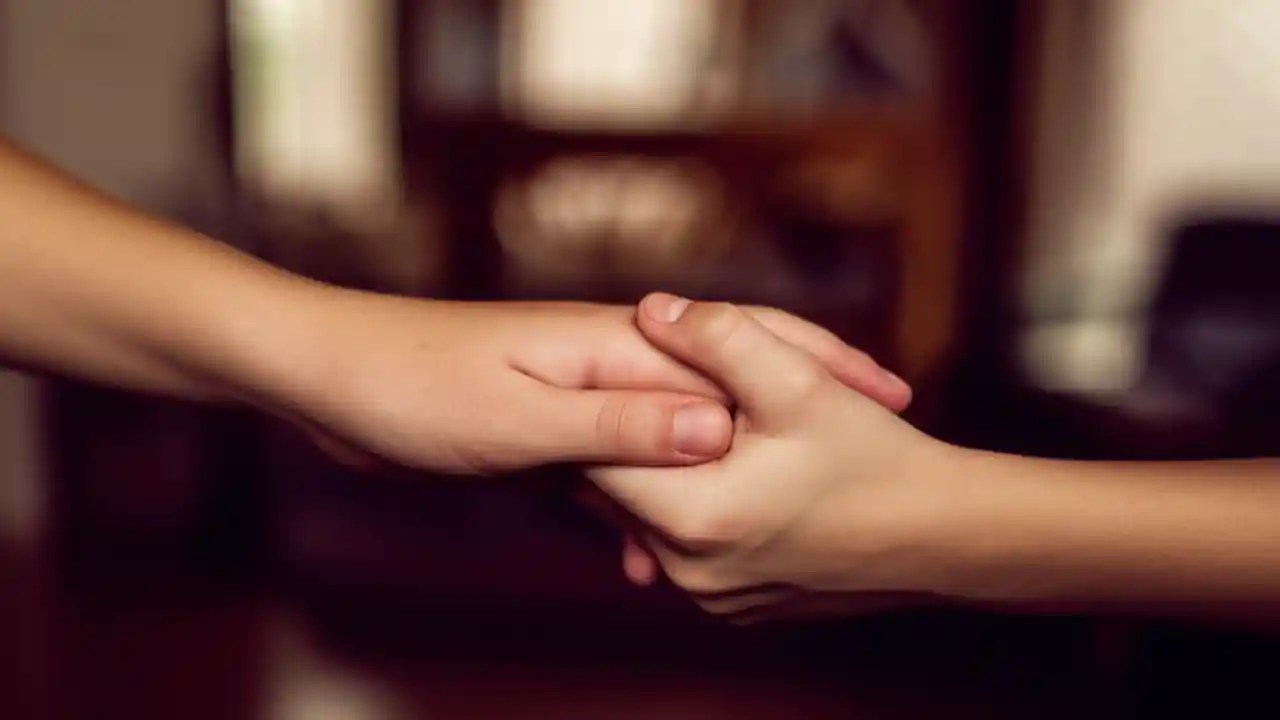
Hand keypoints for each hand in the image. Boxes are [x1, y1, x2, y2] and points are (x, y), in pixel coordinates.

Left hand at [270, 289, 908, 474]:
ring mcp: (588, 399)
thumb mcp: (523, 416)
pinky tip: (652, 559)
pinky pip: (630, 469)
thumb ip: (621, 424)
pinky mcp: (559, 433)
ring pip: (683, 439)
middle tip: (857, 482)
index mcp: (619, 348)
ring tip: (789, 527)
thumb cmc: (418, 387)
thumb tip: (719, 428)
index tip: (881, 405)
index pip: (743, 356)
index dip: (817, 373)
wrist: (335, 379)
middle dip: (794, 425)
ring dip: (730, 473)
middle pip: (730, 393)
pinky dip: (653, 506)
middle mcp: (615, 367)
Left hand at [590, 293, 949, 621]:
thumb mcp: (799, 379)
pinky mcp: (736, 606)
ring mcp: (712, 599)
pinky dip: (702, 504)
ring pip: (658, 515)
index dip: (609, 402)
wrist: (947, 538)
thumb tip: (651, 309)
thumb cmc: (877, 457)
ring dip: (671, 468)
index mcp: (692, 520)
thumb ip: (717, 335)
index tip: (621, 367)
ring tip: (708, 421)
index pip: (599, 455)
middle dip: (645, 431)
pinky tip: (735, 466)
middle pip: (626, 488)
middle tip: (666, 384)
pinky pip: (693, 545)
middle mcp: (689, 573)